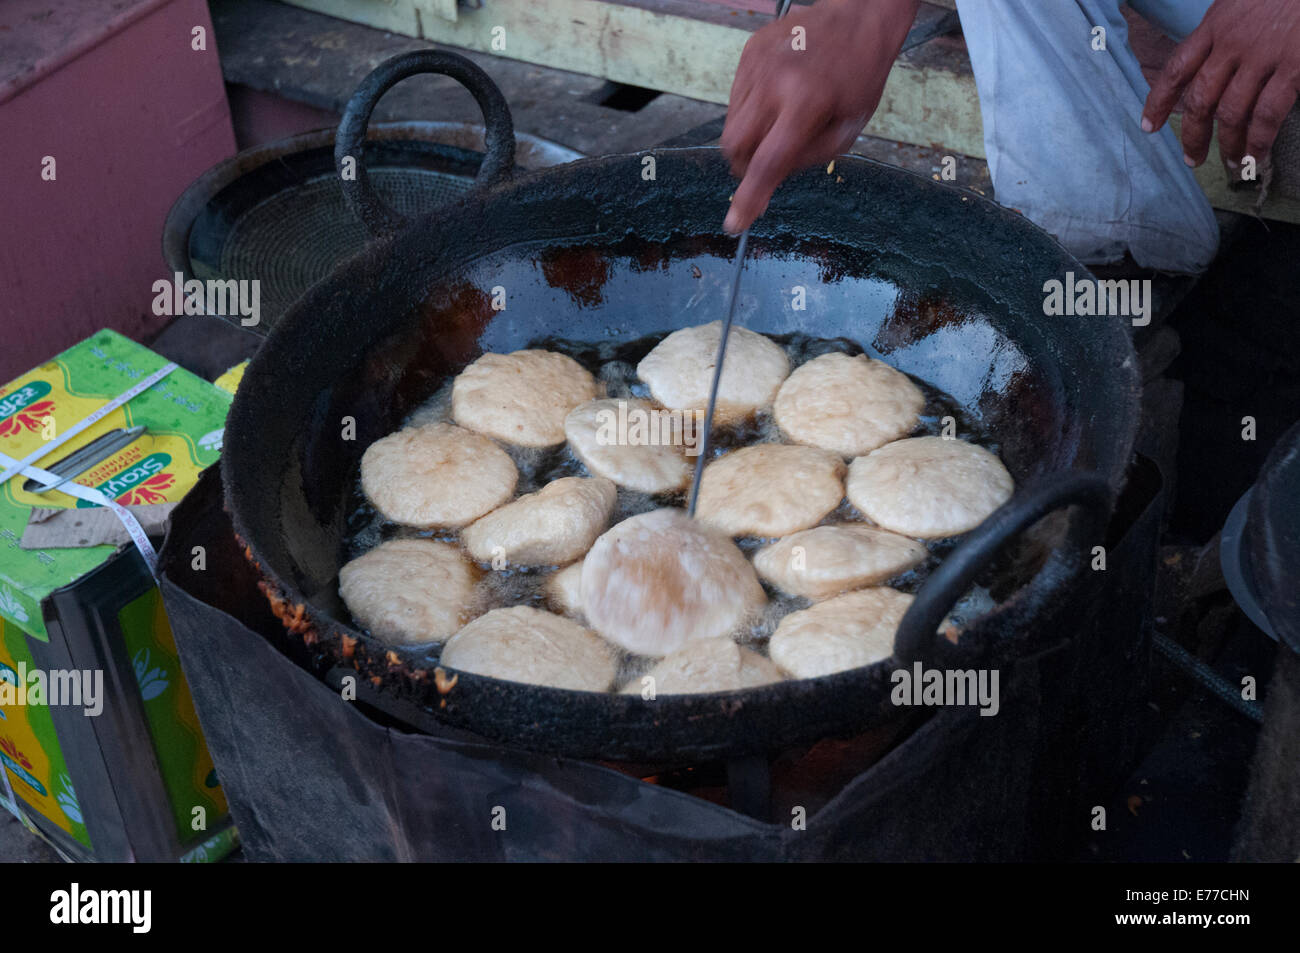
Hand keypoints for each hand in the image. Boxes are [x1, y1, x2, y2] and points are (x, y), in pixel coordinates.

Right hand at [721, 0, 920, 232]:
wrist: (859, 17)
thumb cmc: (859, 76)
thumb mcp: (847, 128)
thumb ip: (807, 159)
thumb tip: (767, 183)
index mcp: (806, 104)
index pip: (767, 163)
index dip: (750, 197)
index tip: (735, 222)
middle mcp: (775, 83)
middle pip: (735, 147)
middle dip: (745, 164)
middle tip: (768, 159)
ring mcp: (758, 65)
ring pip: (732, 125)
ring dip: (750, 137)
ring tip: (781, 119)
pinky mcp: (750, 53)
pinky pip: (735, 99)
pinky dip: (750, 111)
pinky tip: (777, 97)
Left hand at [1141, 0, 1299, 169]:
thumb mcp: (1242, 1)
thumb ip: (1226, 30)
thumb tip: (1214, 63)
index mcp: (1216, 24)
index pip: (1177, 68)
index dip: (1160, 101)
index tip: (1149, 126)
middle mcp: (1232, 43)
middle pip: (1200, 99)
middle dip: (1193, 135)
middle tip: (1192, 159)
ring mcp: (1263, 55)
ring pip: (1231, 112)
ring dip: (1229, 144)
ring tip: (1231, 164)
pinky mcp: (1293, 64)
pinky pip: (1268, 112)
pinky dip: (1259, 139)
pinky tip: (1256, 155)